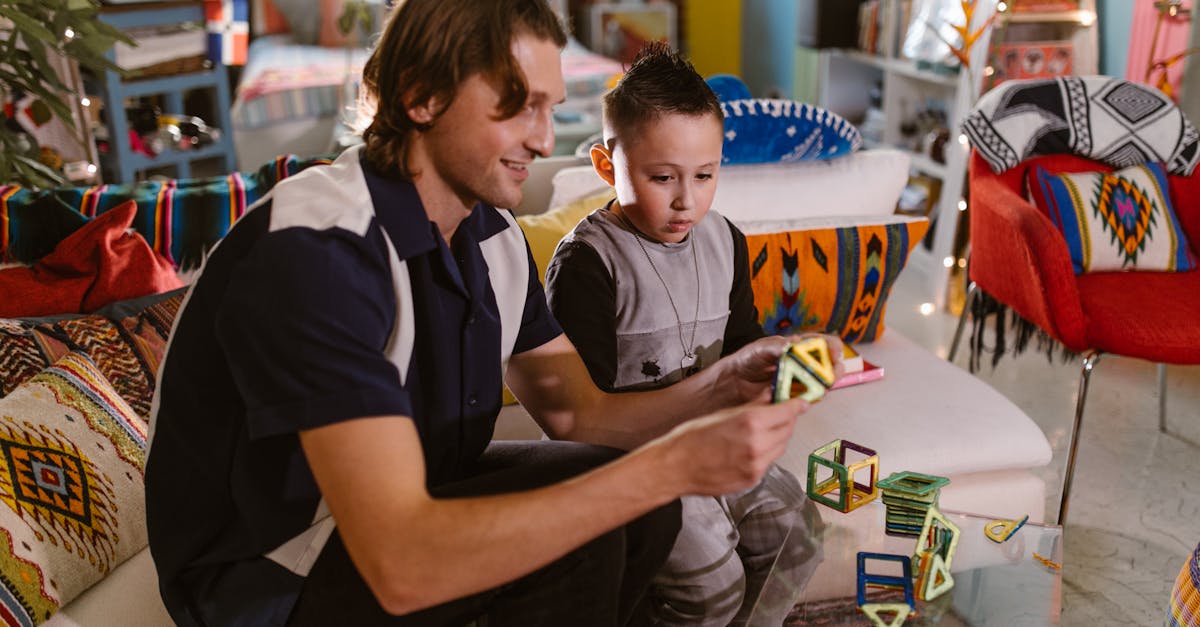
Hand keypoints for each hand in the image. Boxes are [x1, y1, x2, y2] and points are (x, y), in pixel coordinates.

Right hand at [654, 396, 808, 496]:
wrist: (675, 466)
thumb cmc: (691, 438)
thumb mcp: (723, 413)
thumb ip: (752, 406)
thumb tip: (770, 395)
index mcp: (751, 423)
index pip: (788, 411)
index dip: (796, 405)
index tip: (801, 402)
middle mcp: (758, 445)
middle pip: (788, 430)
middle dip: (787, 420)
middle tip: (780, 414)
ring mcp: (756, 466)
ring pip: (780, 447)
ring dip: (778, 437)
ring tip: (763, 431)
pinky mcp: (752, 480)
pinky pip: (768, 462)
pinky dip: (766, 453)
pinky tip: (751, 448)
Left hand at [713, 333, 846, 404]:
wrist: (731, 382)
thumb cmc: (746, 359)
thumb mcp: (760, 348)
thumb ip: (777, 346)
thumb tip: (795, 344)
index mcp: (799, 347)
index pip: (825, 344)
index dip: (833, 347)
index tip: (834, 353)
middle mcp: (803, 364)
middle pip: (829, 366)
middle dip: (833, 369)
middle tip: (830, 373)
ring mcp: (800, 382)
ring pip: (822, 384)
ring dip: (823, 385)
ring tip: (818, 385)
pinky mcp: (793, 398)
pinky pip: (808, 399)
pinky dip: (809, 398)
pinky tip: (804, 396)